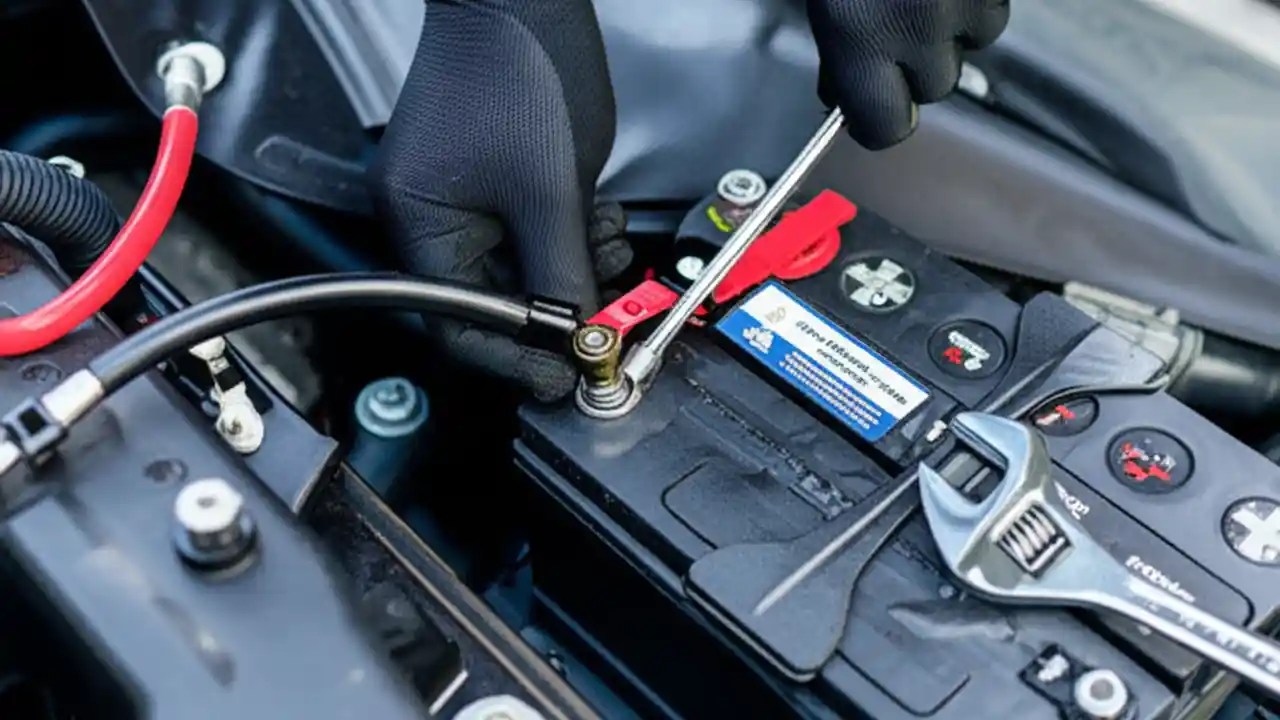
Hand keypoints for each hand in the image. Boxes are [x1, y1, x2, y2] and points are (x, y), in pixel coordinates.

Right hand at [371, 0, 618, 400]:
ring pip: (515, 267)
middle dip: (554, 309)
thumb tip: (575, 335)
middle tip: (601, 318)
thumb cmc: (517, 67)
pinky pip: (523, 231)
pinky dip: (563, 238)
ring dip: (568, 271)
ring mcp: (454, 195)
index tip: (560, 375)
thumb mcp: (553, 191)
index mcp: (419, 224)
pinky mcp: (485, 176)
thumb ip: (563, 273)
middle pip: (489, 300)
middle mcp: (427, 215)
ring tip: (608, 255)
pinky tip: (597, 224)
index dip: (511, 358)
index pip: (456, 324)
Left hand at [807, 0, 1010, 148]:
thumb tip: (839, 96)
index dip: (880, 121)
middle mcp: (914, 24)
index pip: (884, 126)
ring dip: (956, 25)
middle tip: (898, 21)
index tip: (873, 113)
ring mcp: (963, 1)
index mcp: (857, 31)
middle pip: (936, 86)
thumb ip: (836, 47)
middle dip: (921, 64)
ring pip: (975, 43)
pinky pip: (995, 7)